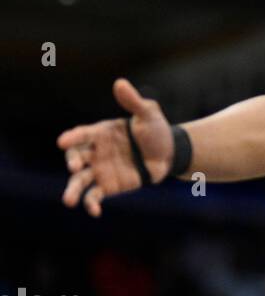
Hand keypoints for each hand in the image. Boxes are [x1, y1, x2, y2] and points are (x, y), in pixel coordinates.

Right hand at [57, 78, 174, 216]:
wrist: (170, 153)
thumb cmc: (156, 130)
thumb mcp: (148, 114)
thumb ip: (133, 102)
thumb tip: (120, 83)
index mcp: (100, 132)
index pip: (82, 134)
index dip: (72, 137)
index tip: (63, 141)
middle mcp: (95, 151)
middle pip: (76, 157)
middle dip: (73, 162)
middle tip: (75, 167)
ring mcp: (100, 169)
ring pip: (80, 180)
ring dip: (73, 190)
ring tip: (69, 201)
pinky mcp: (108, 186)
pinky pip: (95, 195)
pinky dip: (91, 204)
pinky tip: (94, 212)